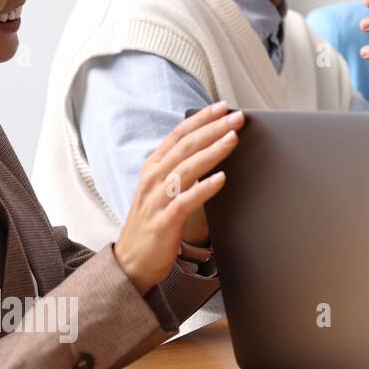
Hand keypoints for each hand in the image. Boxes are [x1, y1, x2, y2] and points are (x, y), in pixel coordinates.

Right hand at [113, 103, 242, 294]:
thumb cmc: (154, 221)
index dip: (200, 119)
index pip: (178, 135)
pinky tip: (221, 179)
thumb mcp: (163, 189)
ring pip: (186, 169)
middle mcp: (153, 179)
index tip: (222, 106)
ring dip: (211, 152)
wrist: (132, 261)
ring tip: (233, 139)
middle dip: (212, 129)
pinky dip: (203, 188)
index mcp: (153, 168)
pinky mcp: (163, 221)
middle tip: (236, 117)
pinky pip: (185, 201)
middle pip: (185, 147)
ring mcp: (156, 200)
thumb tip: (210, 147)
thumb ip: (181, 168)